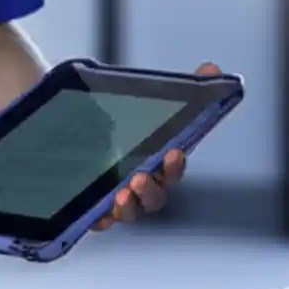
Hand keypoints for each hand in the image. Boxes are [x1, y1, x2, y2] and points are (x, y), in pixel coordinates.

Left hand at [91, 62, 220, 230]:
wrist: (75, 126)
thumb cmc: (116, 119)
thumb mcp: (140, 99)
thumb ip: (178, 88)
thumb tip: (213, 68)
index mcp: (157, 160)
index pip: (173, 167)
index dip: (176, 163)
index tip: (174, 151)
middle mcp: (142, 183)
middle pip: (155, 195)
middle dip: (151, 188)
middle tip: (141, 176)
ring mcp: (119, 198)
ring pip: (131, 211)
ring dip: (130, 205)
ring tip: (122, 192)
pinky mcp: (94, 209)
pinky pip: (100, 221)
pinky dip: (101, 218)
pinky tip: (97, 211)